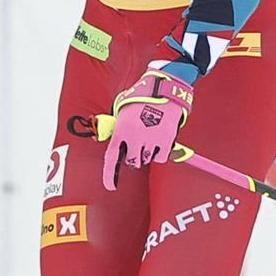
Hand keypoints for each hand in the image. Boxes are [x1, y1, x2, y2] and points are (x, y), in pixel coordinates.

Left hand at [101, 69, 194, 189]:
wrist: (165, 89)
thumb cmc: (143, 97)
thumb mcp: (123, 109)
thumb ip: (118, 127)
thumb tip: (115, 143)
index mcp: (121, 129)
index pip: (112, 157)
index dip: (110, 174)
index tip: (111, 186)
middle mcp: (135, 137)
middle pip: (133, 162)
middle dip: (135, 157)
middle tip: (139, 145)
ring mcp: (151, 140)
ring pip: (147, 160)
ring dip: (147, 153)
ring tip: (150, 135)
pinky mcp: (166, 141)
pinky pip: (160, 158)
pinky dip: (160, 153)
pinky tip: (160, 138)